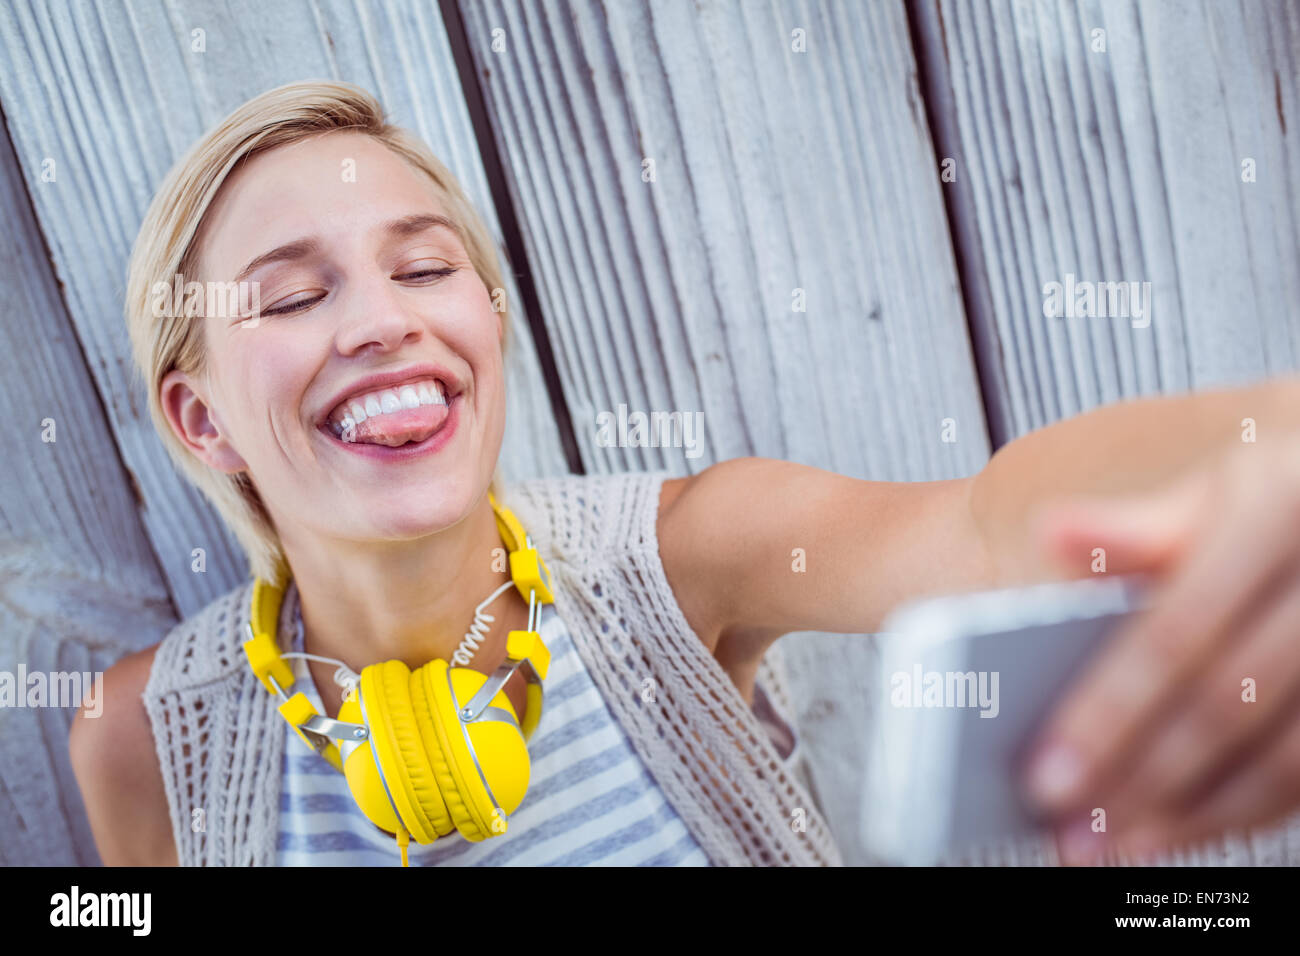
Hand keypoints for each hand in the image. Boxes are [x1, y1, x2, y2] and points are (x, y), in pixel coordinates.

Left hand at [1019, 436, 1299, 864]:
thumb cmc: (1268, 506)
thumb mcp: (1210, 494)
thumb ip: (1132, 528)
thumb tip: (1051, 531)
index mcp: (1279, 510)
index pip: (1180, 630)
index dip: (1110, 709)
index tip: (1043, 776)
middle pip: (1227, 706)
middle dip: (1139, 779)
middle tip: (1069, 833)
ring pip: (1282, 762)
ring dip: (1190, 817)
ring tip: (1111, 847)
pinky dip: (1239, 813)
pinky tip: (1178, 831)